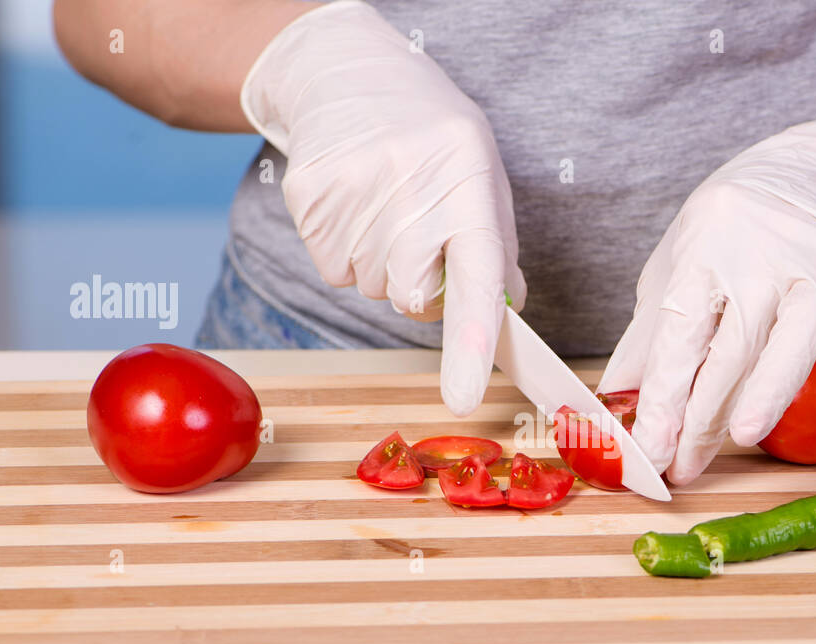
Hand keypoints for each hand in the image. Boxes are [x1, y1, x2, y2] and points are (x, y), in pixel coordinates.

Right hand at [240, 0, 524, 415]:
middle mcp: (412, 186)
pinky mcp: (310, 199)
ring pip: (371, 288)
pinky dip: (345, 250)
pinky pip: (334, 270)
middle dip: (420, 285)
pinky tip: (354, 204)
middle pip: (413, 299)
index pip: (476, 277)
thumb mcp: (480, 176)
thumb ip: (496, 249)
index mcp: (467, 180)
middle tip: (419, 230)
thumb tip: (505, 314)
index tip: (463, 397)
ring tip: (384, 204)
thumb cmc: (430, 138)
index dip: (470, 341)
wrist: (347, 75)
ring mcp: (355, 192)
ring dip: (380, 263)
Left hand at [598, 105, 815, 483]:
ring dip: (771, 384)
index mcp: (698, 256)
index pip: (677, 337)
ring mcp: (808, 256)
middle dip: (703, 418)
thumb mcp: (675, 273)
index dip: (662, 398)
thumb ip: (649, 338)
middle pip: (730, 348)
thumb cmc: (727, 235)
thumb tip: (614, 398)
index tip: (650, 449)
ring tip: (744, 434)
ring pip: (794, 330)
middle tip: (684, 468)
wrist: (799, 172)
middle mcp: (752, 256)